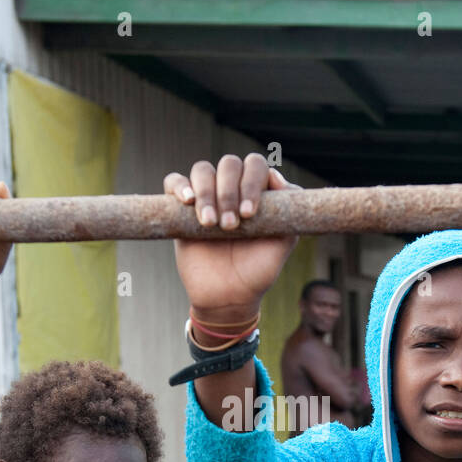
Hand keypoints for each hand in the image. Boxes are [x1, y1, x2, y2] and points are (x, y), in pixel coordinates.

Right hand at [163, 154, 298, 325]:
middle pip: (229, 164)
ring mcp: (206, 197)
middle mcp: (232, 189)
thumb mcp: (282, 244)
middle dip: (230, 192)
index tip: (250, 214)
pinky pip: (173, 182)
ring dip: (207, 193)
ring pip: (202, 170)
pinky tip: (188, 201)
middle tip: (231, 225)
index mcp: (257, 192)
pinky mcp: (181, 209)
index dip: (253, 182)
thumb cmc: (257, 271)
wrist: (228, 297)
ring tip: (211, 223)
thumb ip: (288, 212)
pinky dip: (179, 185)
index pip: (255, 166)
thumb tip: (277, 179)